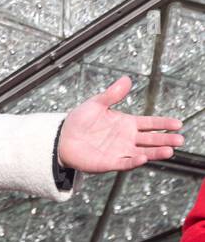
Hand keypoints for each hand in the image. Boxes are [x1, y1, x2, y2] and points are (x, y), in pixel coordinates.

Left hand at [58, 75, 184, 171]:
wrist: (61, 137)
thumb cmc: (79, 121)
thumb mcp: (96, 104)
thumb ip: (112, 94)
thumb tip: (126, 79)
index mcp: (127, 123)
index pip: (150, 123)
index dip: (163, 124)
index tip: (178, 124)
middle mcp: (127, 138)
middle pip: (151, 139)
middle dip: (165, 139)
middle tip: (180, 139)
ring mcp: (120, 151)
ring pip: (143, 152)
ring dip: (155, 152)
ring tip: (169, 150)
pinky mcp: (110, 162)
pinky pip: (125, 162)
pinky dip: (134, 161)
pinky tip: (143, 157)